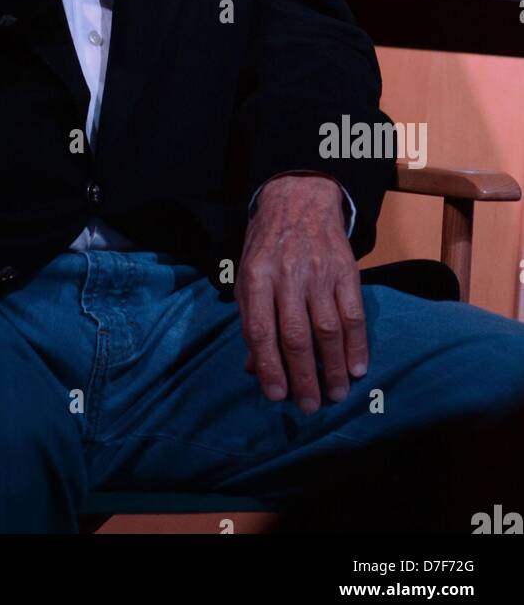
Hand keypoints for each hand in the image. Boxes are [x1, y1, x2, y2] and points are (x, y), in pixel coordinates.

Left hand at [236, 174, 367, 413]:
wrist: (300, 199)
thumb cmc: (268, 244)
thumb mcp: (248, 274)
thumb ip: (251, 319)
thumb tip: (254, 369)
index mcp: (257, 276)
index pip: (261, 329)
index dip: (269, 366)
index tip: (277, 396)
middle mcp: (288, 275)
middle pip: (297, 335)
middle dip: (304, 377)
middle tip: (310, 406)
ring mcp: (319, 273)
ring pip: (328, 330)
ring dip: (333, 368)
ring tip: (335, 394)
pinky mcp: (346, 271)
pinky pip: (354, 314)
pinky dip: (357, 345)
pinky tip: (356, 368)